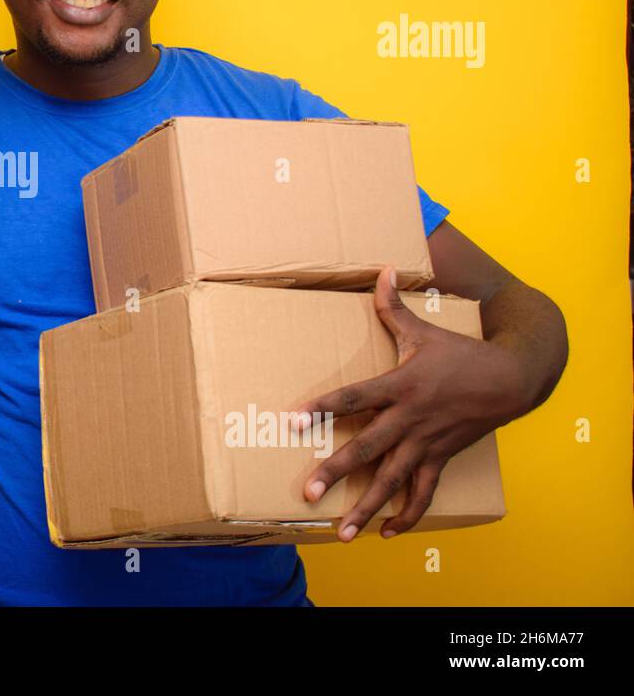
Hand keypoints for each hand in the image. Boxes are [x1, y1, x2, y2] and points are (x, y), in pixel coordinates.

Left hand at [291, 265, 527, 541]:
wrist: (512, 379)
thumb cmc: (462, 352)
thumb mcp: (425, 328)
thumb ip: (393, 307)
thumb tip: (380, 271)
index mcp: (401, 385)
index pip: (353, 397)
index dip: (322, 408)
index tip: (292, 422)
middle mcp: (410, 418)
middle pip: (367, 448)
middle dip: (336, 472)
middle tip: (308, 493)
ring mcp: (426, 442)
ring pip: (393, 480)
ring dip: (367, 508)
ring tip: (341, 532)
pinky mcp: (441, 457)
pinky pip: (423, 492)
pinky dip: (407, 514)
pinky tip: (386, 533)